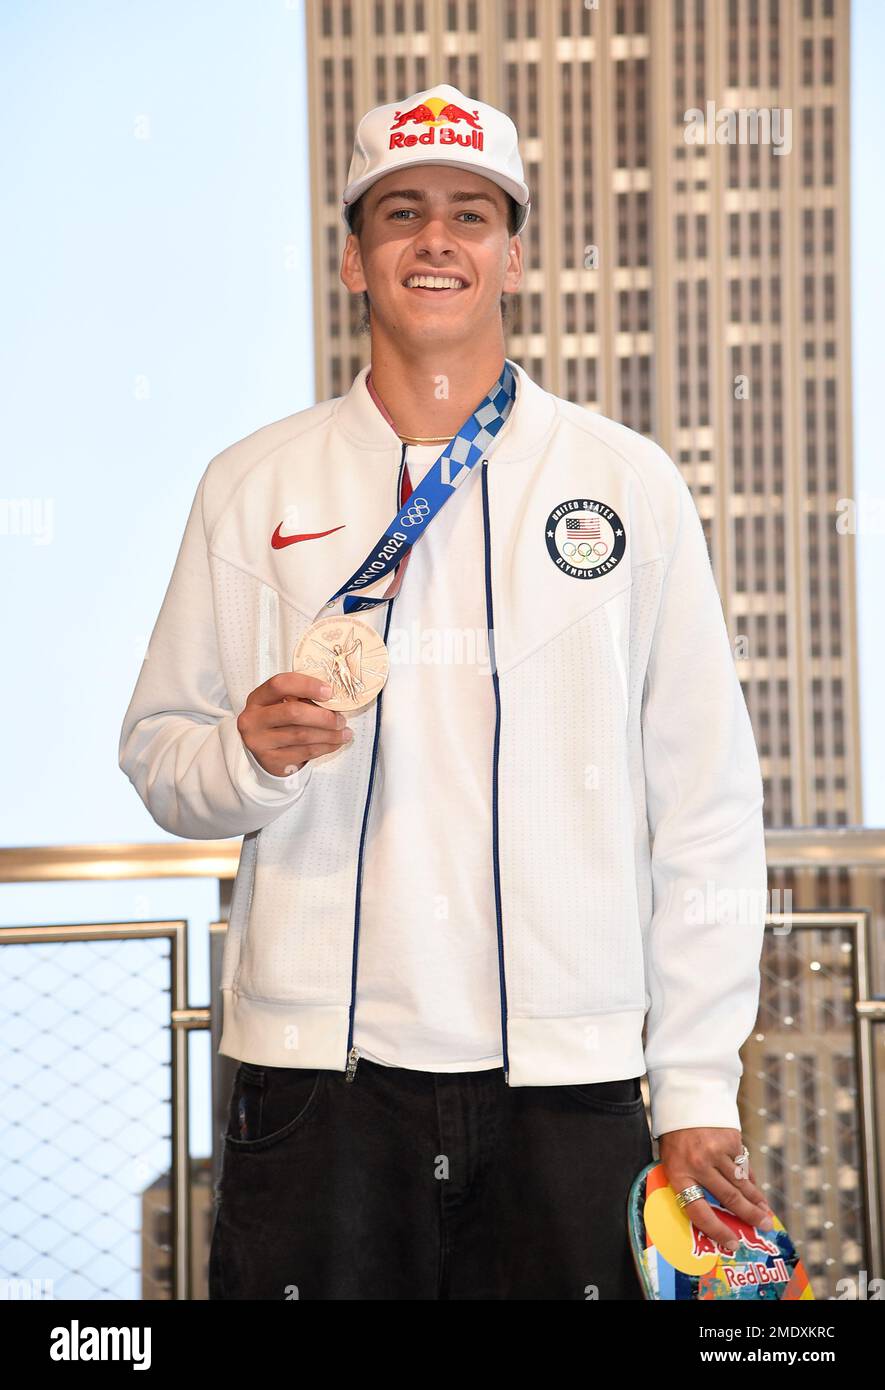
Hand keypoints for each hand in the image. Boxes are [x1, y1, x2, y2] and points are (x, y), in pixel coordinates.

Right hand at [237, 673, 352, 775]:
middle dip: (323, 716)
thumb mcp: (280, 704)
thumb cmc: (278, 722)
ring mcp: (260, 741)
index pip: (279, 684)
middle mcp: (253, 719)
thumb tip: (333, 698)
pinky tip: (335, 743)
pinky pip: (304, 752)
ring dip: (329, 734)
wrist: (264, 751)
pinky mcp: (271, 760)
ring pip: (302, 735)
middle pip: (293, 713)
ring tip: (344, 732)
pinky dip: (325, 747)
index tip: (329, 692)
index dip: (306, 685)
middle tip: (341, 718)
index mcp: (257, 698)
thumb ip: (300, 697)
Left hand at [658, 1128, 772, 1252]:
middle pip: (729, 1198)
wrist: (684, 1098)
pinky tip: (755, 1187)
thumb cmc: (676, 1137)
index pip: (699, 1211)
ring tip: (767, 1213)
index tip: (733, 1244)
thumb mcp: (674, 1161)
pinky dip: (750, 1177)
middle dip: (749, 1216)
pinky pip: (744, 1165)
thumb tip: (716, 1212)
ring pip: (741, 1183)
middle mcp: (698, 1163)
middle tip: (765, 1228)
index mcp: (678, 1173)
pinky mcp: (731, 1139)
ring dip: (756, 1200)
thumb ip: (691, 1182)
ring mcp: (716, 1151)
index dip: (717, 1231)